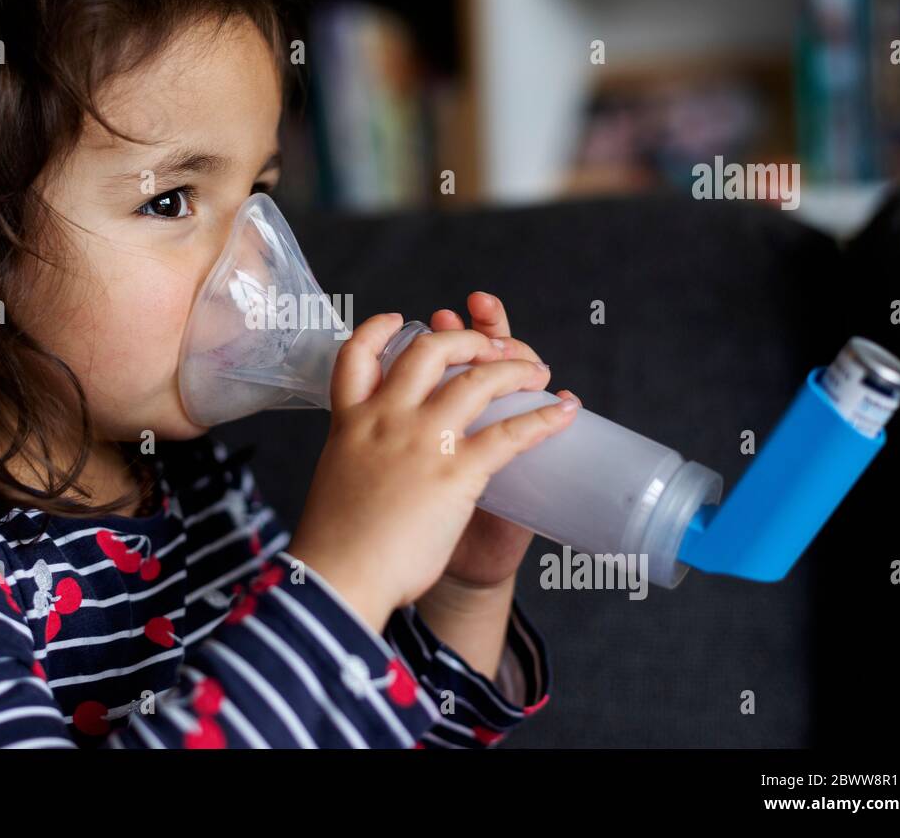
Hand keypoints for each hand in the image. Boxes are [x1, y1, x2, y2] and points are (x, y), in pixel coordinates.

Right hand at [287, 311, 577, 632]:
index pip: (357, 355)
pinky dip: (544, 417)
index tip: (399, 322)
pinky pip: (512, 433)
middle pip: (429, 352)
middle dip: (467, 338)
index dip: (378, 330)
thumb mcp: (335, 480)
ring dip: (515, 367)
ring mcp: (424, 440)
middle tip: (490, 345)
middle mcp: (386, 419)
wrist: (340, 578)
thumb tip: (372, 465)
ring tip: (536, 370)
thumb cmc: (335, 544)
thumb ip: (356, 460)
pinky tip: (564, 410)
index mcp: (350, 422)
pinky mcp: (456, 472)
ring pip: (477, 380)